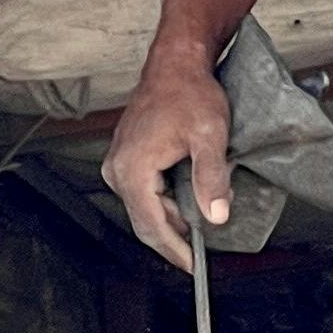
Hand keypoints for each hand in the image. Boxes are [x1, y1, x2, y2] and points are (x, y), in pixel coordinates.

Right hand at [104, 43, 233, 267]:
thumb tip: (216, 216)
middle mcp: (117, 169)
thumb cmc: (190, 93)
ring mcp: (118, 163)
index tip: (194, 267)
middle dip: (174, 241)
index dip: (174, 250)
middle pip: (145, 222)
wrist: (176, 64)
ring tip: (199, 226)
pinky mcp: (125, 159)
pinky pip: (143, 194)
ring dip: (171, 222)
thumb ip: (211, 178)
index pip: (152, 225)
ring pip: (144, 209)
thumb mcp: (209, 136)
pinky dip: (164, 205)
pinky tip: (185, 206)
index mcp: (133, 168)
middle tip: (200, 256)